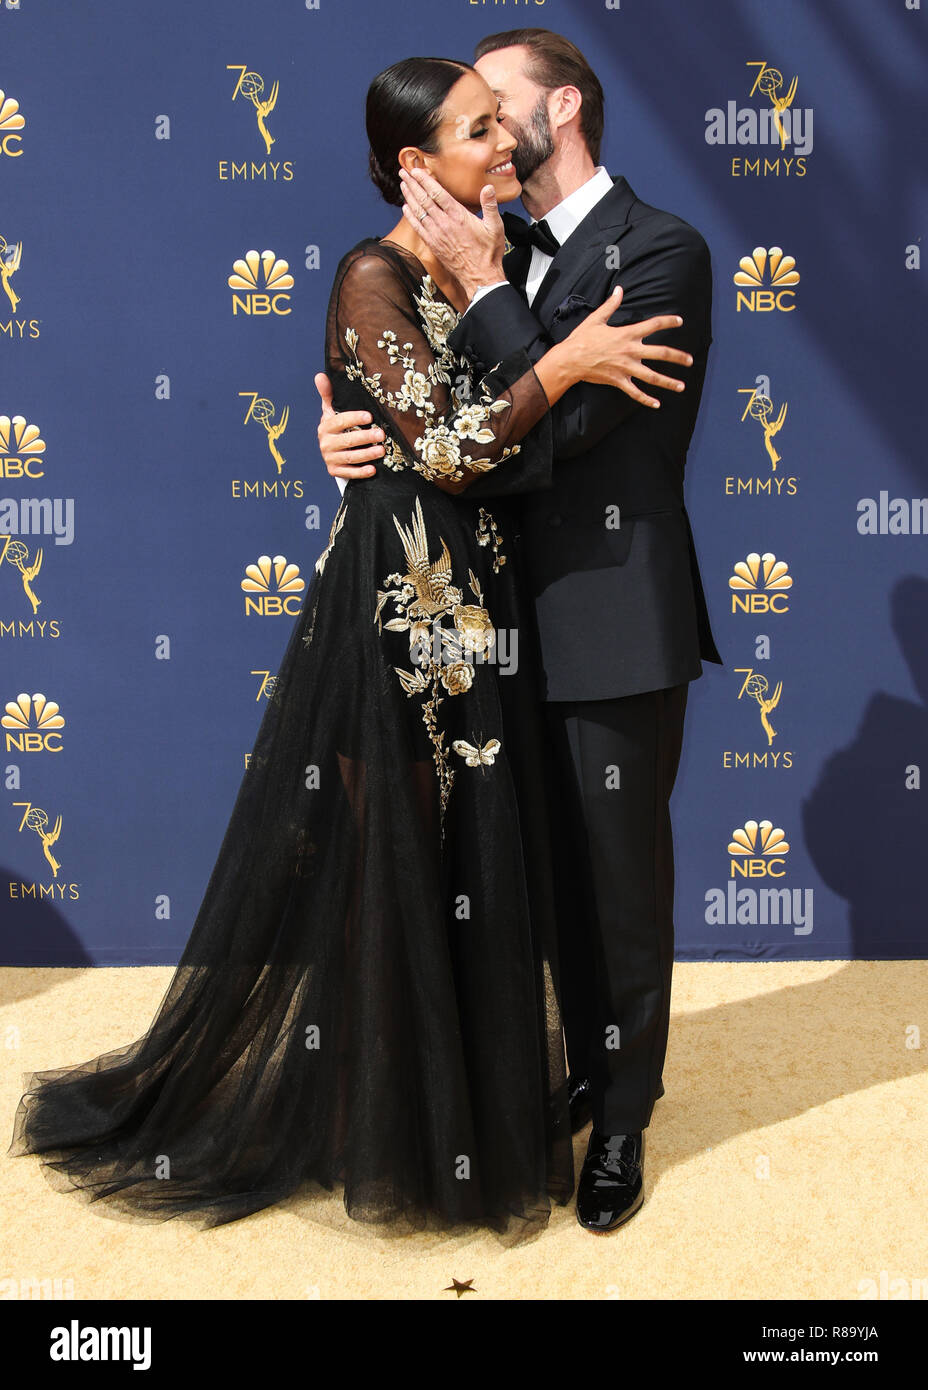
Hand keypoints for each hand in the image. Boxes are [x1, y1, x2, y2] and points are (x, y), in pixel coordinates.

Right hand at [315, 371, 383, 479]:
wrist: (330, 451)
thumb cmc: (335, 427)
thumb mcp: (331, 410)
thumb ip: (328, 394)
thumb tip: (320, 375)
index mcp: (325, 426)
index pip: (340, 421)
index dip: (354, 418)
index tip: (370, 417)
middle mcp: (325, 443)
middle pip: (347, 441)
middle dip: (365, 438)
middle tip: (381, 434)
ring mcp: (330, 458)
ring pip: (350, 457)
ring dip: (366, 455)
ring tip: (382, 450)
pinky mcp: (335, 471)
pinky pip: (349, 473)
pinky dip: (360, 472)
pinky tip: (373, 469)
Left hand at [400, 167, 505, 300]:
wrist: (480, 278)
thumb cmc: (489, 253)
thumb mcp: (496, 227)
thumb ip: (490, 205)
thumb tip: (488, 188)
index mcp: (459, 216)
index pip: (437, 193)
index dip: (425, 180)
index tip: (416, 171)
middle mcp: (445, 224)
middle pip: (424, 200)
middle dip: (413, 184)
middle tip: (404, 173)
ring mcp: (437, 235)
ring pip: (419, 212)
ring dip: (410, 197)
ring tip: (403, 185)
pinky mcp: (434, 245)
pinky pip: (418, 228)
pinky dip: (411, 216)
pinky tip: (405, 207)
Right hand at [564, 287, 693, 408]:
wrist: (570, 360)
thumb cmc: (582, 339)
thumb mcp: (597, 319)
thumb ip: (611, 305)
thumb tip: (619, 290)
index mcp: (627, 334)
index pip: (653, 325)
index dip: (668, 321)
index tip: (679, 321)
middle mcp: (630, 351)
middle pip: (661, 353)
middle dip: (678, 357)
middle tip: (690, 360)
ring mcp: (626, 368)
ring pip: (653, 377)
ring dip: (669, 382)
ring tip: (682, 386)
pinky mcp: (619, 381)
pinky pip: (635, 392)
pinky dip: (646, 400)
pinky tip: (657, 404)